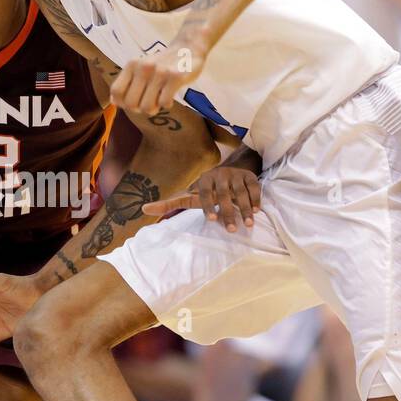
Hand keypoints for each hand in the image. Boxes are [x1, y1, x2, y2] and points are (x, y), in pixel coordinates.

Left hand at [110, 29, 209, 114]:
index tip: (132, 102)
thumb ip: (127, 83)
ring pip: (147, 106)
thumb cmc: (162, 64)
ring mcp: (160, 72)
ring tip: (159, 100)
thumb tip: (113, 102)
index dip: (122, 103)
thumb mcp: (140, 68)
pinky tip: (169, 96)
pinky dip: (166, 104)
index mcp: (132, 65)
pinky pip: (164, 103)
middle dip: (139, 109)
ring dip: (153, 108)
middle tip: (148, 102)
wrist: (188, 48)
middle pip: (131, 103)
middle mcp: (144, 67)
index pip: (116, 91)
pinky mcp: (176, 77)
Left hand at [142, 164, 261, 230]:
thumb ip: (169, 203)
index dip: (208, 206)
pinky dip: (256, 200)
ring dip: (245, 209)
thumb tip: (143, 209)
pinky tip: (257, 212)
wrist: (231, 169)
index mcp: (204, 181)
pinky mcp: (250, 177)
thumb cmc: (206, 190)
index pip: (204, 194)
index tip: (212, 220)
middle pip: (224, 196)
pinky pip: (254, 188)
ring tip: (247, 225)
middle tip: (232, 230)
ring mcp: (236, 175)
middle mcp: (220, 175)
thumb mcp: (189, 195)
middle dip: (228, 213)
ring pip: (241, 193)